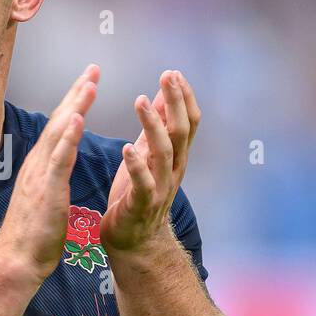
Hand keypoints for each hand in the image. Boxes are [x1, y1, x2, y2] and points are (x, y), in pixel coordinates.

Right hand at [0, 64, 98, 282]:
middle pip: (60, 121)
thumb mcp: (45, 199)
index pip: (60, 127)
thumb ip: (51, 179)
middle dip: (77, 93)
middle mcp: (38, 164)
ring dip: (75, 106)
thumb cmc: (33, 236)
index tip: (89, 81)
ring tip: (90, 83)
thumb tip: (58, 166)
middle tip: (93, 69)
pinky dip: (68, 137)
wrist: (17, 261)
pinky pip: (59, 159)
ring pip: (59, 133)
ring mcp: (40, 175)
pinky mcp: (45, 190)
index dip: (75, 102)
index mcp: (41, 166)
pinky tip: (78, 119)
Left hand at [100, 70, 199, 253]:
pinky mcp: (141, 205)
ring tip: (140, 101)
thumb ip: (158, 128)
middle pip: (180, 132)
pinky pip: (143, 183)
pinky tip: (127, 148)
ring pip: (163, 153)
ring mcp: (160, 188)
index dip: (183, 98)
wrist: (135, 241)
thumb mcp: (149, 155)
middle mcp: (173, 170)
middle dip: (174, 103)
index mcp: (176, 157)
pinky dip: (136, 165)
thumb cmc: (138, 194)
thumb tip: (163, 94)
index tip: (174, 73)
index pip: (188, 123)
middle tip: (167, 77)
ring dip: (152, 125)